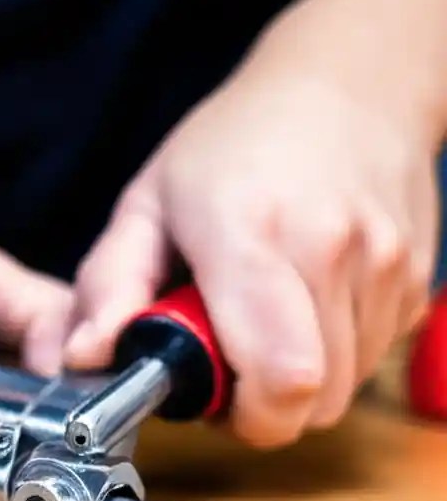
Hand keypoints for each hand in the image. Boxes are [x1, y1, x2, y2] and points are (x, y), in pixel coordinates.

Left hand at [64, 69, 439, 447]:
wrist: (347, 84)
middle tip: (225, 359)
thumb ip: (110, 286)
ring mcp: (386, 262)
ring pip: (345, 387)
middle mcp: (331, 248)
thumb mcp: (146, 203)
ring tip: (261, 318)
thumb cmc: (232, 146)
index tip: (207, 393)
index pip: (280, 380)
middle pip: (313, 402)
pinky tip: (303, 301)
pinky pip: (373, 358)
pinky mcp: (418, 277)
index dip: (242, 416)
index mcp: (250, 232)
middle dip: (262, 406)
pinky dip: (334, 352)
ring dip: (298, 379)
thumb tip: (86, 357)